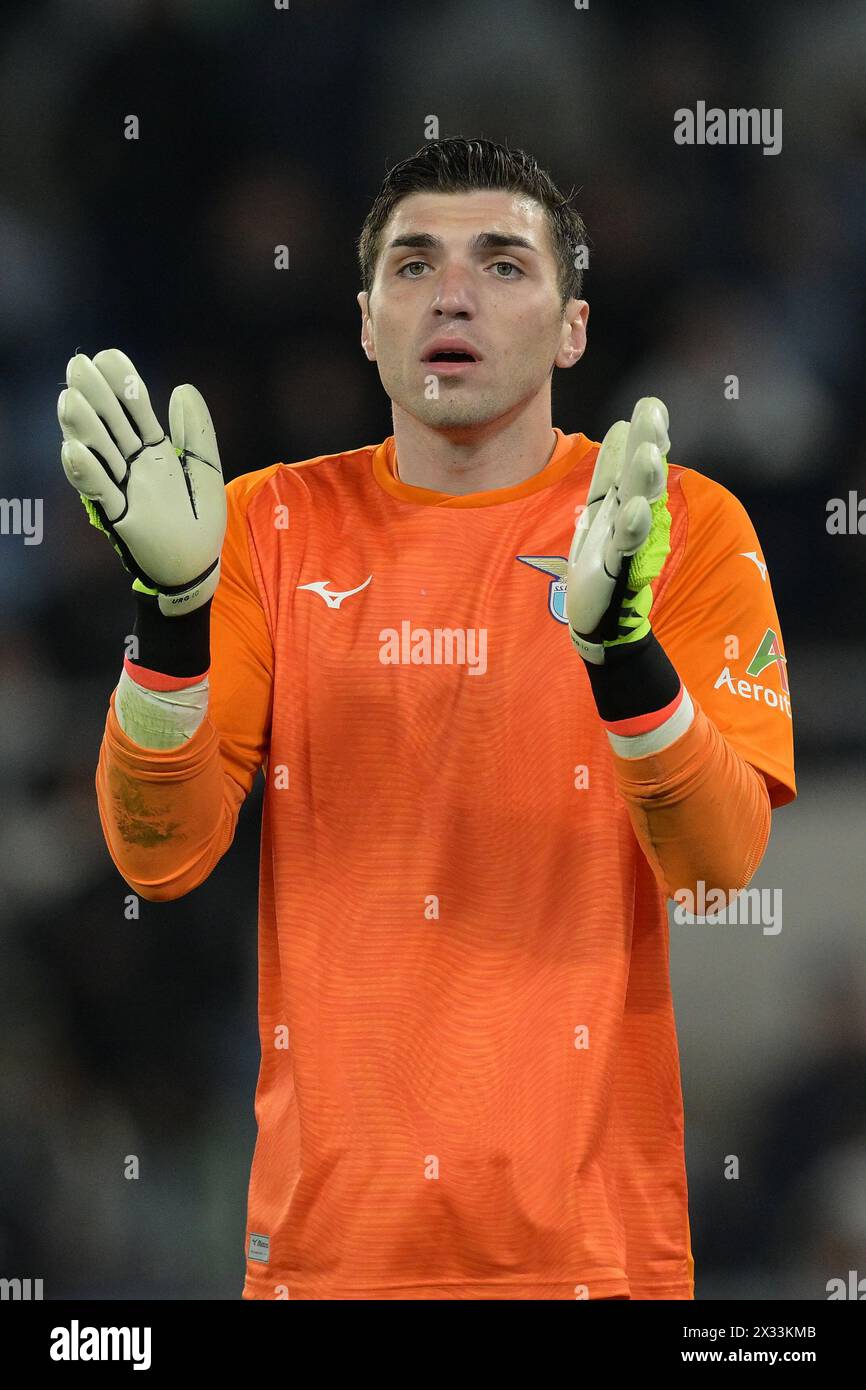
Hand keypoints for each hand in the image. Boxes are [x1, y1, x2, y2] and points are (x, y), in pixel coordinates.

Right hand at [58, 348, 225, 615]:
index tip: (108, 356)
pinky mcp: (121, 517)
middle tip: (77, 365)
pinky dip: (85, 473)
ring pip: (99, 454)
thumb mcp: (205, 471)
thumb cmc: (200, 522)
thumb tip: (183, 388)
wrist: (197, 568)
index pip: (134, 411)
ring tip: (70, 401)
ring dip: (83, 429)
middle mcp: (134, 466)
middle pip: (110, 425)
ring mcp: (124, 489)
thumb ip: (196, 433)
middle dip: (95, 396)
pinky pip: (99, 493)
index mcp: (154, 452)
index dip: (122, 385)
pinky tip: (73, 451)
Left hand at [566, 397, 670, 663]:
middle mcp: (630, 513)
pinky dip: (632, 527)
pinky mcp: (618, 567)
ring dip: (644, 479)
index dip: (644, 433)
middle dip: (648, 441)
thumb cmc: (600, 558)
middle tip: (653, 411)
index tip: (651, 406)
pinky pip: (627, 545)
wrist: (596, 615)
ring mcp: (626, 539)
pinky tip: (635, 508)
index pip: (632, 458)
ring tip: (649, 454)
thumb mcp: (601, 507)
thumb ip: (611, 469)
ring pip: (640, 503)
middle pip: (640, 473)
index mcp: (622, 496)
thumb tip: (622, 423)